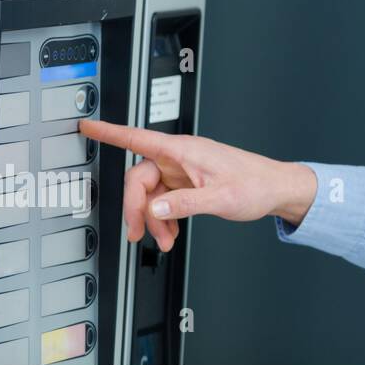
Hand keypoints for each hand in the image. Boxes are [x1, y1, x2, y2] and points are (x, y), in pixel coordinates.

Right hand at [78, 119, 316, 251]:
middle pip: (139, 178)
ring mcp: (183, 172)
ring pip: (151, 194)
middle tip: (139, 234)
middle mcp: (181, 158)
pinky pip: (164, 201)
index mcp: (185, 150)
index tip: (87, 125)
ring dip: (153, 219)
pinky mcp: (188, 184)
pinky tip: (171, 232)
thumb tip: (154, 208)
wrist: (276, 189)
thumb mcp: (221, 198)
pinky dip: (164, 218)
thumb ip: (185, 203)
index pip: (139, 138)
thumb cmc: (257, 184)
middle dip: (136, 208)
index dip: (110, 132)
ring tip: (165, 239)